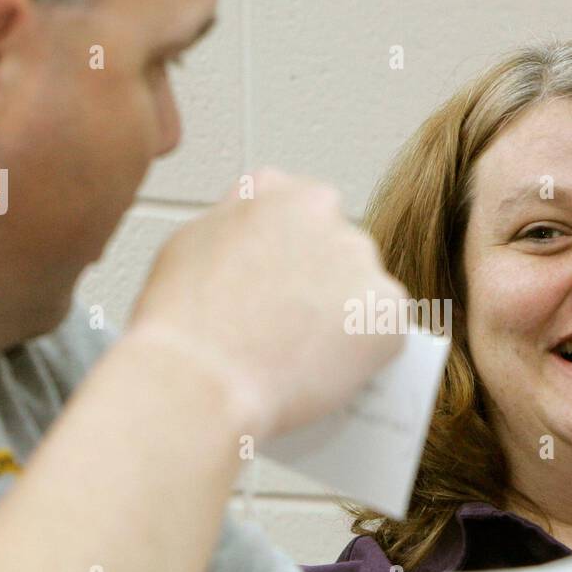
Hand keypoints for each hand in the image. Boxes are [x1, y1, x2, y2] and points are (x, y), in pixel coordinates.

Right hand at [128, 168, 404, 436]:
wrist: (202, 380)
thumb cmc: (183, 324)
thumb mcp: (189, 245)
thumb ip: (232, 229)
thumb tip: (254, 246)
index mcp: (276, 190)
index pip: (299, 212)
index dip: (291, 254)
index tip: (280, 283)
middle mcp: (326, 212)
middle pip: (337, 249)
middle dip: (324, 283)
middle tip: (294, 327)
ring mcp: (361, 260)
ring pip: (365, 291)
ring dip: (348, 317)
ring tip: (306, 358)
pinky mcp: (388, 311)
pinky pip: (385, 334)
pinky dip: (368, 356)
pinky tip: (329, 374)